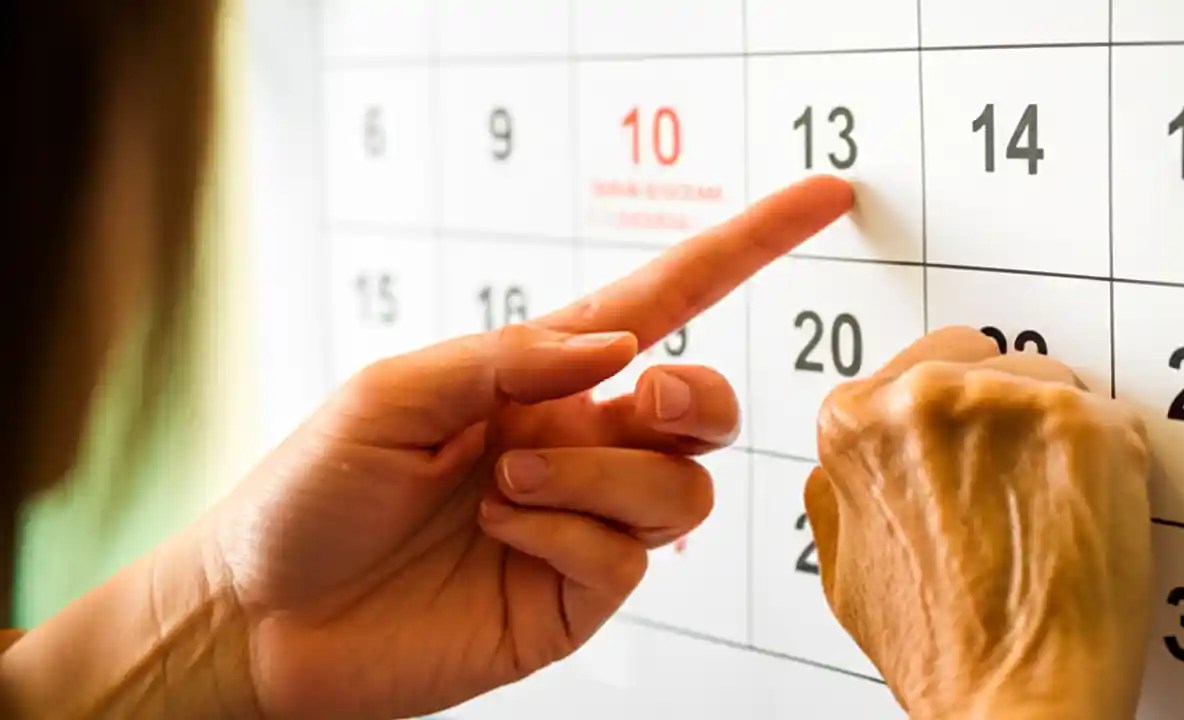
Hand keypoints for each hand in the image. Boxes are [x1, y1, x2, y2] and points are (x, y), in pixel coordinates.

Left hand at [203, 175, 852, 717]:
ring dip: (600, 474)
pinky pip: (629, 558)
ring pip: (679, 488)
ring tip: (506, 484)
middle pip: (704, 406)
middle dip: (698, 391)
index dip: (746, 248)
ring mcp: (581, 524)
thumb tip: (620, 343)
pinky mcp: (574, 597)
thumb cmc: (309, 497)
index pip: (664, 302)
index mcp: (537, 380)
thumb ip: (509, 355)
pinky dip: (569, 533)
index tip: (820, 200)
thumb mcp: (390, 393)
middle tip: (641, 393)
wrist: (260, 619)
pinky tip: (499, 532)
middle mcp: (575, 446)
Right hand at [804, 327, 1152, 719]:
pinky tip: (1081, 512)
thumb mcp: (842, 569)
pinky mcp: (1080, 423)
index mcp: (854, 422)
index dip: (952, 415)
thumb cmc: (937, 648)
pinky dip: (1106, 459)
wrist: (1014, 699)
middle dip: (1000, 413)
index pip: (919, 366)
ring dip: (1052, 433)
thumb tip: (853, 463)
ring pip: (1047, 382)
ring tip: (1045, 508)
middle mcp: (921, 398)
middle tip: (1011, 484)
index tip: (969, 444)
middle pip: (985, 362)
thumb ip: (837, 493)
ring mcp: (1004, 403)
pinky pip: (1107, 414)